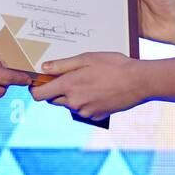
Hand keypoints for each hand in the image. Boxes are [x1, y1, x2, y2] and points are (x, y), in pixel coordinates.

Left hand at [28, 51, 146, 120]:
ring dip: (73, 96)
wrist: (139, 82)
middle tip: (71, 77)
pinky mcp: (96, 116)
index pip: (40, 95)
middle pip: (53, 100)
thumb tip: (44, 69)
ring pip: (69, 105)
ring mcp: (85, 111)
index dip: (36, 89)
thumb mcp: (87, 58)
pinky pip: (83, 110)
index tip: (38, 83)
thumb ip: (62, 65)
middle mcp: (74, 102)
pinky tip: (99, 91)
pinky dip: (86, 102)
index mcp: (69, 85)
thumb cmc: (114, 65)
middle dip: (57, 90)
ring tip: (90, 82)